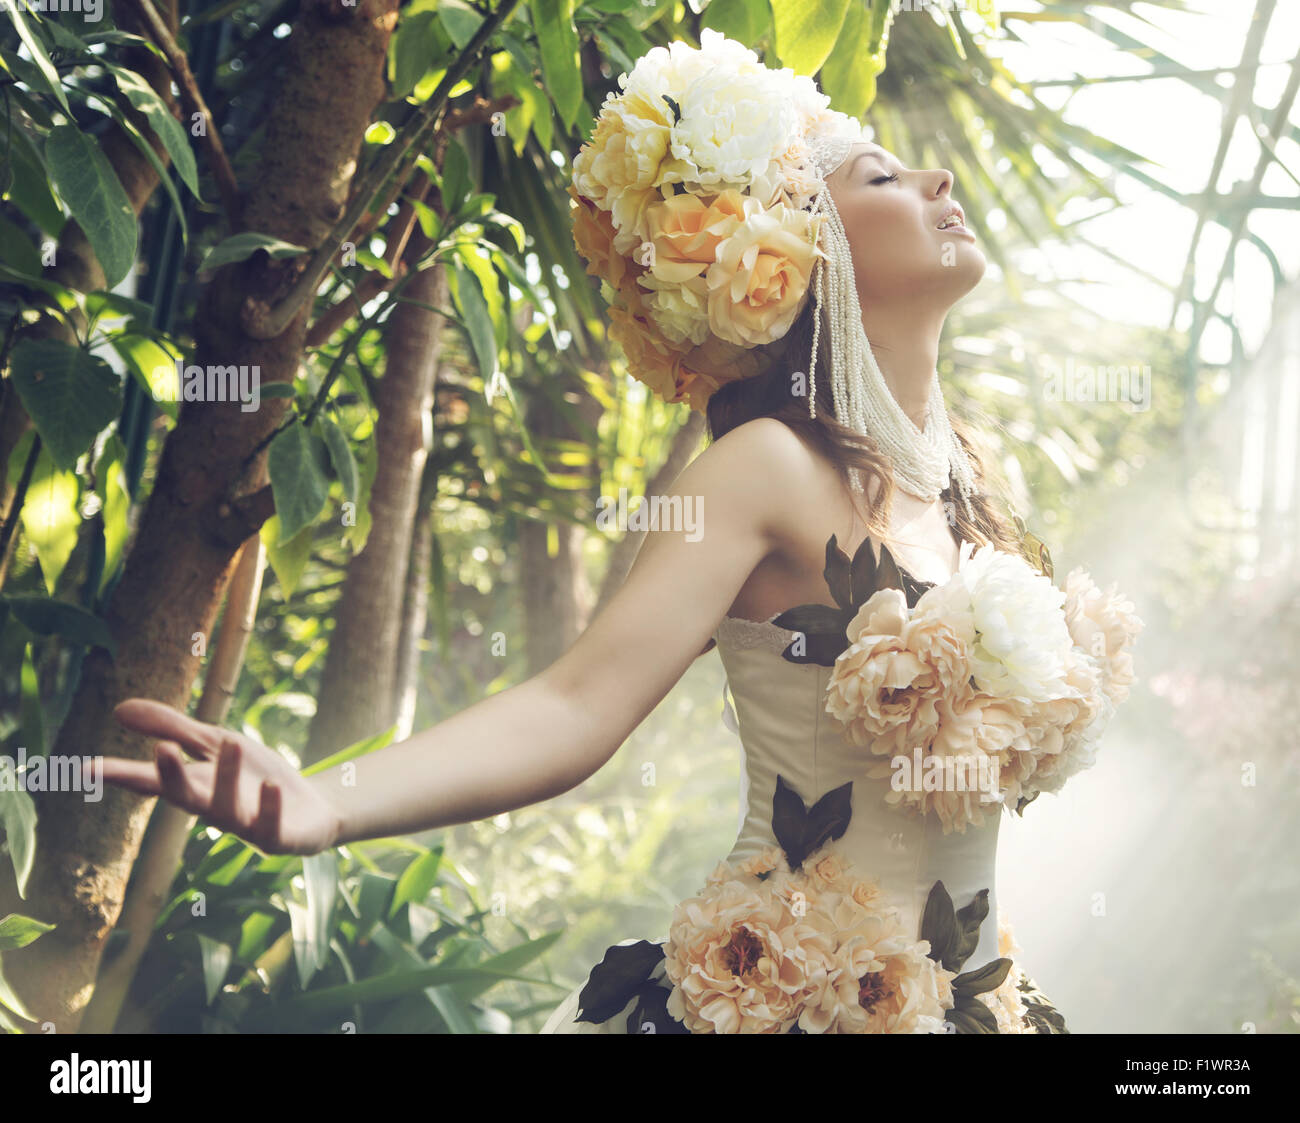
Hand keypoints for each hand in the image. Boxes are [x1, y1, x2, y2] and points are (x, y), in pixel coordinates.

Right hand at [104, 699, 342, 855]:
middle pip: (185, 797)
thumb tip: (118, 709)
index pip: (152, 780)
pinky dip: (268, 807)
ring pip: (227, 809)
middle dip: (172, 776)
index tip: (84, 768)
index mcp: (195, 786)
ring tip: (230, 743)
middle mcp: (213, 809)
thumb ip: (172, 728)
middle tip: (160, 751)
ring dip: (227, 777)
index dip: (120, 775)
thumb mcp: (215, 745)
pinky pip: (269, 826)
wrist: (310, 809)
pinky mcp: (277, 837)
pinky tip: (269, 786)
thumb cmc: (254, 778)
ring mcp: (245, 826)